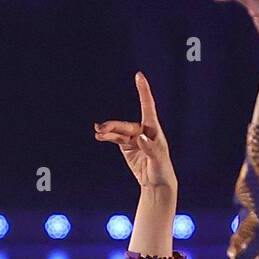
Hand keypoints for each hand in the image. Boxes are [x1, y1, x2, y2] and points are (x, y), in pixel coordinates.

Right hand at [94, 71, 176, 190]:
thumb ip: (149, 148)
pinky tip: (99, 135)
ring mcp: (134, 138)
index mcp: (154, 130)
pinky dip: (107, 136)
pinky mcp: (127, 146)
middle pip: (126, 125)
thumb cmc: (161, 169)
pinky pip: (115, 138)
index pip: (148, 106)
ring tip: (97, 132)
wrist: (156, 183)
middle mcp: (143, 131)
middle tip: (101, 128)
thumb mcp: (158, 160)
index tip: (139, 75)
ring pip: (118, 131)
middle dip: (114, 126)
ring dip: (108, 131)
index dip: (143, 90)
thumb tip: (140, 137)